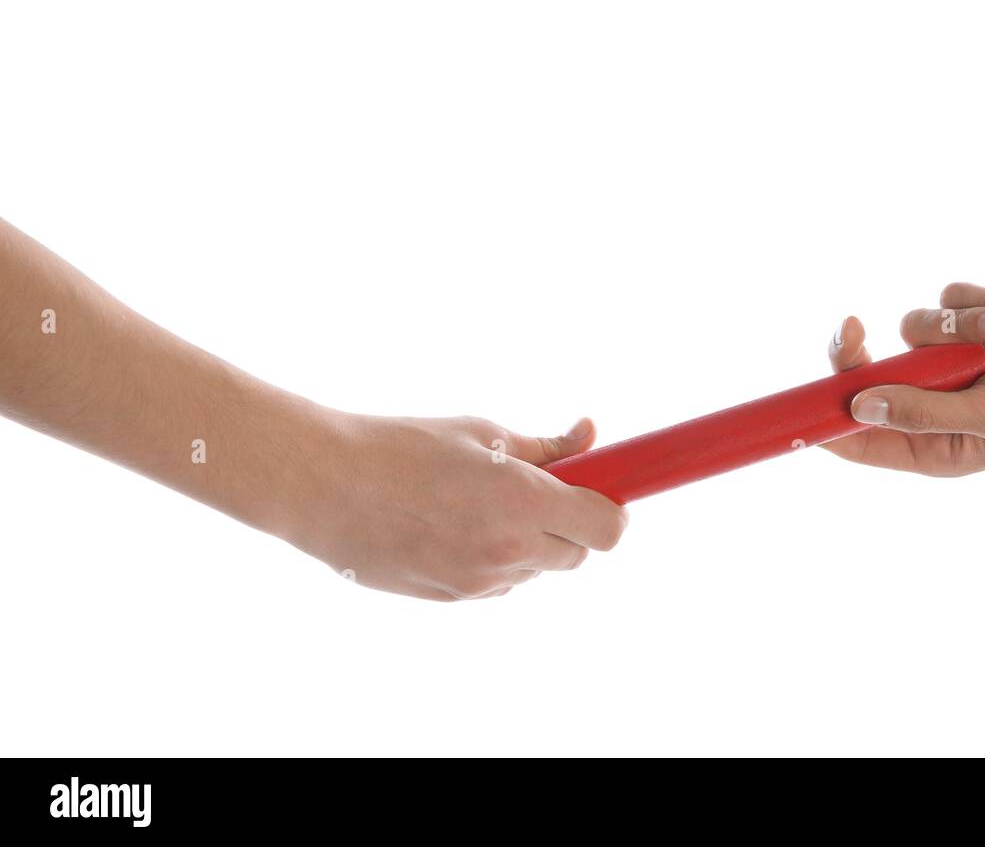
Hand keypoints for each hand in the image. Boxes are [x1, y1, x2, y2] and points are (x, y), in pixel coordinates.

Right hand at [270, 412, 627, 599]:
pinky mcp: (449, 599)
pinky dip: (491, 560)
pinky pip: (494, 583)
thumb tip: (589, 436)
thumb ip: (545, 447)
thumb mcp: (481, 433)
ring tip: (478, 502)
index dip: (611, 512)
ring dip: (527, 543)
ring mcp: (478, 582)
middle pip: (576, 555)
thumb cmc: (403, 446)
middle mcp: (508, 551)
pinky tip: (450, 526)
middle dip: (569, 525)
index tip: (602, 493)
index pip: (607, 530)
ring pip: (533, 570)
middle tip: (540, 491)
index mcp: (523, 502)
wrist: (324, 486)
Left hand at [823, 280, 984, 475]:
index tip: (798, 402)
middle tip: (849, 328)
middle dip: (859, 353)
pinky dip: (980, 301)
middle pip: (868, 377)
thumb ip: (926, 412)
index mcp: (940, 446)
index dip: (826, 424)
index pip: (864, 442)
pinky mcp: (968, 321)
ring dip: (958, 325)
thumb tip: (861, 406)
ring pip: (911, 330)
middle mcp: (938, 403)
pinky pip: (945, 297)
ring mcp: (953, 360)